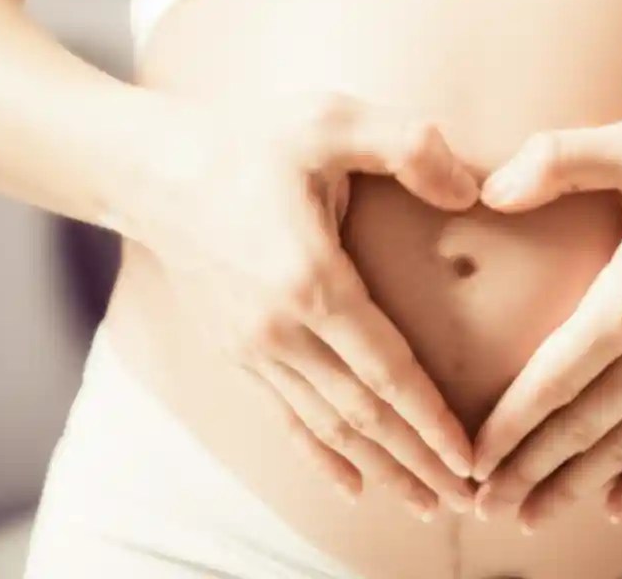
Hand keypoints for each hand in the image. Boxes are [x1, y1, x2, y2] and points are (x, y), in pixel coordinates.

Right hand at [127, 92, 479, 519]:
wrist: (151, 170)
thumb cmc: (248, 141)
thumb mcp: (330, 120)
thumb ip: (406, 146)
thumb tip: (470, 190)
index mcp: (309, 280)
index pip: (385, 367)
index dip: (430, 418)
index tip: (470, 456)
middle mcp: (279, 330)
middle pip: (361, 414)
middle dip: (417, 460)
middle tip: (468, 497)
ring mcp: (254, 349)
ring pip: (328, 427)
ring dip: (380, 469)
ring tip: (425, 502)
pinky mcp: (238, 352)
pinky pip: (286, 418)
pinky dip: (321, 457)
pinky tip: (352, 485)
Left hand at [468, 117, 621, 530]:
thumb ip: (562, 160)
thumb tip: (491, 191)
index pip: (554, 380)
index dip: (510, 426)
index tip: (472, 459)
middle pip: (582, 428)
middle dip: (528, 472)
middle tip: (485, 508)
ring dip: (575, 485)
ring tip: (533, 516)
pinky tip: (617, 507)